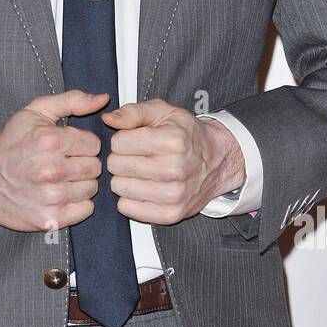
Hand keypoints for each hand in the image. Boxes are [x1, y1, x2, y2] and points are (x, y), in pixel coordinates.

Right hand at [0, 89, 107, 232]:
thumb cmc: (9, 143)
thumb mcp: (35, 111)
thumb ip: (72, 100)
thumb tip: (104, 99)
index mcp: (50, 141)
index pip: (94, 145)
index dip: (82, 143)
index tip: (67, 146)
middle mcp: (51, 170)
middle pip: (95, 167)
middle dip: (82, 162)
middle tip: (63, 162)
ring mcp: (50, 197)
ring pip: (91, 189)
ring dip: (80, 183)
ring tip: (60, 179)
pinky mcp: (50, 219)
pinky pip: (85, 209)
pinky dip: (77, 203)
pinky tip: (61, 195)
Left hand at [102, 98, 245, 224]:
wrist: (217, 161)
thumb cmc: (187, 135)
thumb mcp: (163, 112)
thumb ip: (133, 112)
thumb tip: (108, 119)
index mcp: (173, 141)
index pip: (118, 144)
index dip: (122, 139)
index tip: (134, 140)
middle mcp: (174, 169)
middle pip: (116, 166)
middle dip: (120, 158)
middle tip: (136, 156)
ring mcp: (173, 195)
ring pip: (119, 187)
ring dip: (124, 178)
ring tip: (140, 171)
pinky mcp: (170, 214)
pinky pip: (127, 208)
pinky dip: (129, 198)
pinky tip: (142, 187)